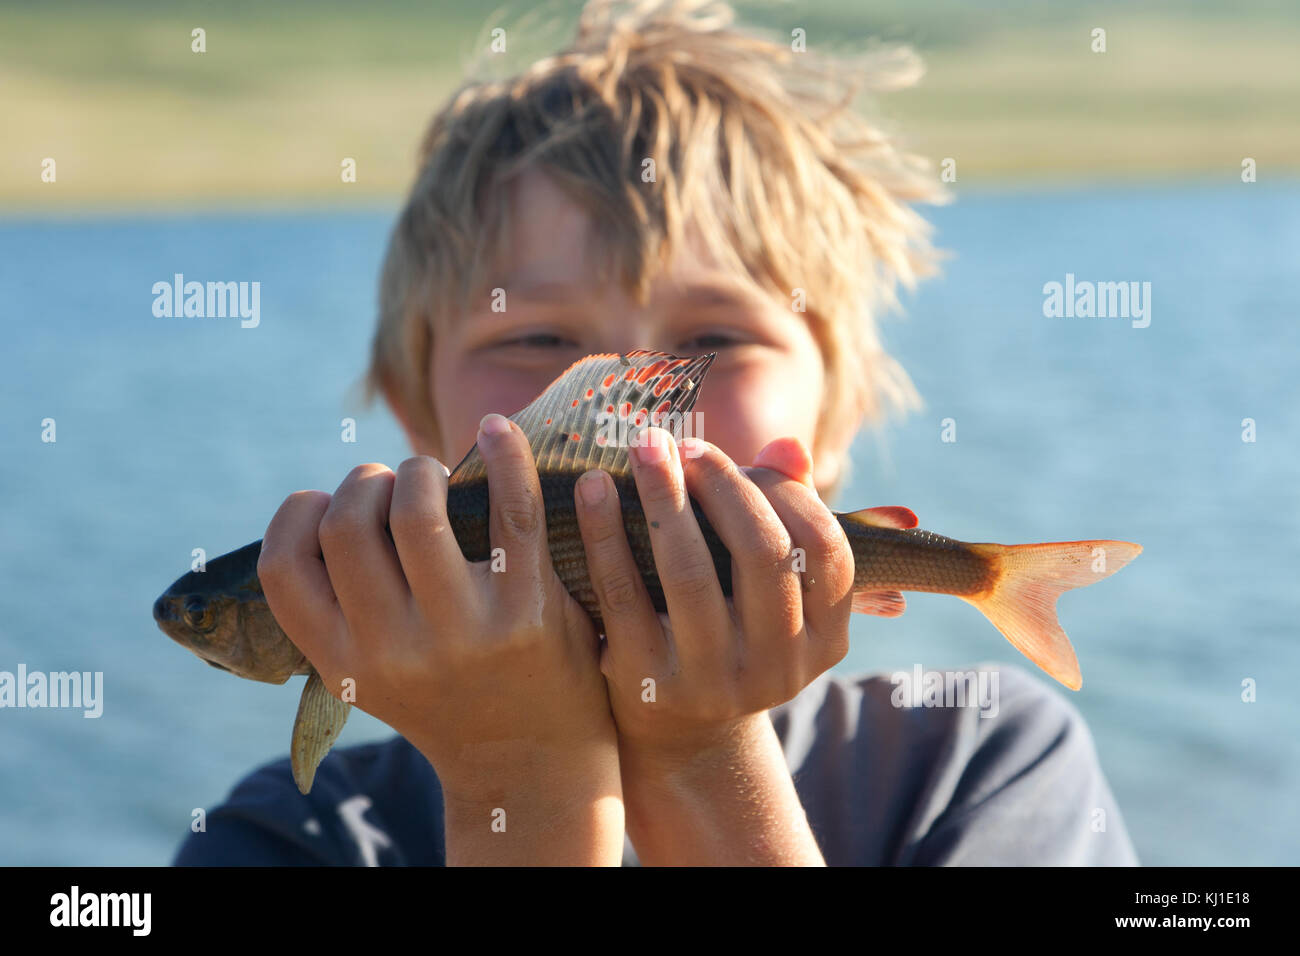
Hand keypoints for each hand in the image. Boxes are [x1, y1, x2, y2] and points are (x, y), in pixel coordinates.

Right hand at [258, 413, 621, 862]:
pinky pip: (510, 508)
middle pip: (348, 525)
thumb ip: (343, 609)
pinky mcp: (528, 608)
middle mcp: (394, 649)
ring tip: (432, 476)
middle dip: (364, 482)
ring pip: (416, 509)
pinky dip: (504, 456)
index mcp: (343, 664)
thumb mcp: (373, 675)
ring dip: (419, 470)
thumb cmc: (448, 703)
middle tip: (390, 484)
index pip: (282, 568)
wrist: (533, 766)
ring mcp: (463, 629)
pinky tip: (496, 430)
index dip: (297, 515)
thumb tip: (326, 507)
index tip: (326, 503)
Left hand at [574, 428, 853, 763]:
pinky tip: (593, 489)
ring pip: (691, 571)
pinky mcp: (648, 684)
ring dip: (664, 495)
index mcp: (824, 639)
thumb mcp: (768, 592)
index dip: (783, 490)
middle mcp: (778, 666)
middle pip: (763, 553)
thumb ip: (783, 515)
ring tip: (643, 448)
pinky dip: (606, 533)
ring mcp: (713, 681)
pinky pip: (624, 594)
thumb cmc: (729, 631)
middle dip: (723, 483)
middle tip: (683, 443)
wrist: (679, 733)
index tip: (738, 457)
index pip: (825, 549)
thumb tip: (787, 447)